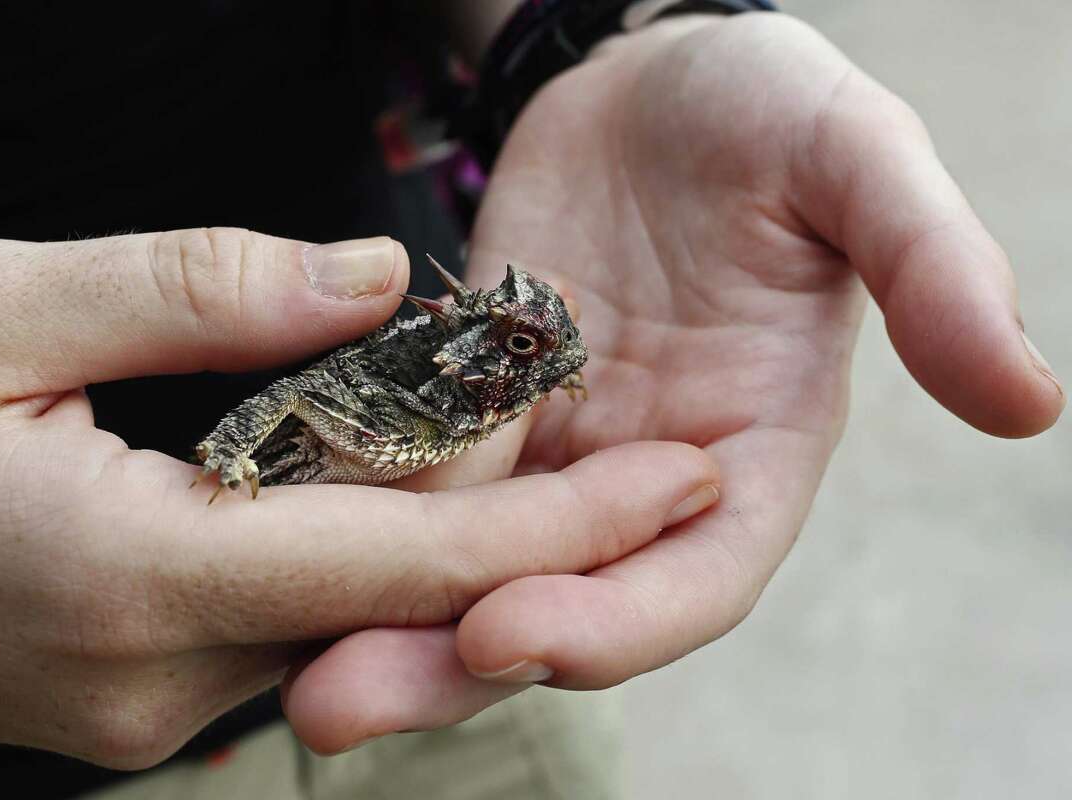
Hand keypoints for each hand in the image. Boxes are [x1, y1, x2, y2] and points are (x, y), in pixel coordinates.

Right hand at [0, 230, 719, 766]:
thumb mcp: (0, 308)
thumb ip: (199, 289)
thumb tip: (372, 280)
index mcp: (135, 577)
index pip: (403, 565)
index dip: (558, 526)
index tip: (679, 482)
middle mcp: (166, 679)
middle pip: (402, 605)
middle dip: (542, 542)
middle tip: (665, 469)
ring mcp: (155, 710)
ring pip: (355, 620)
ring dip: (458, 548)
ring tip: (570, 469)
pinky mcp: (145, 700)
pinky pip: (296, 624)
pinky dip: (366, 563)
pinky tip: (416, 497)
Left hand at [281, 12, 1063, 749]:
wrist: (654, 79)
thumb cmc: (768, 111)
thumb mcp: (860, 163)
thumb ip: (932, 269)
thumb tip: (1030, 393)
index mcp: (749, 452)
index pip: (692, 580)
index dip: (612, 623)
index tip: (510, 633)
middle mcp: (643, 476)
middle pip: (555, 598)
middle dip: (454, 658)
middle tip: (340, 707)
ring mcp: (552, 446)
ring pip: (462, 555)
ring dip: (375, 612)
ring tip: (281, 666)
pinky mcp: (474, 399)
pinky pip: (405, 474)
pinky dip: (345, 512)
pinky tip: (265, 541)